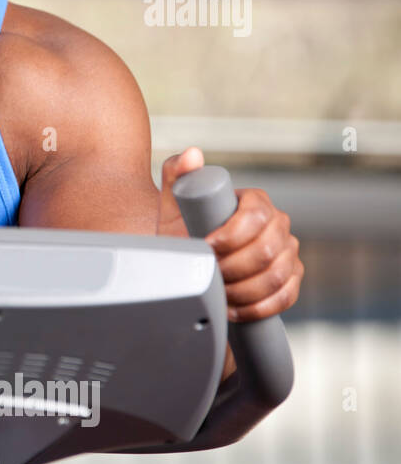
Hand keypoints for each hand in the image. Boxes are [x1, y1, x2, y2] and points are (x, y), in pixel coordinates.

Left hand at [157, 146, 304, 323]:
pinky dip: (258, 307)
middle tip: (208, 273)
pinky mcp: (290, 279)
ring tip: (217, 291)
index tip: (205, 246)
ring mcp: (288, 252)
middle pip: (267, 250)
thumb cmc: (182, 226)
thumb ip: (178, 172)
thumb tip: (193, 154)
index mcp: (256, 202)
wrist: (186, 256)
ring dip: (243, 289)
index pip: (255, 216)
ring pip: (276, 276)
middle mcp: (278, 225)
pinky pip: (285, 297)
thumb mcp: (175, 201)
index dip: (230, 235)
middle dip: (233, 267)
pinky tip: (234, 308)